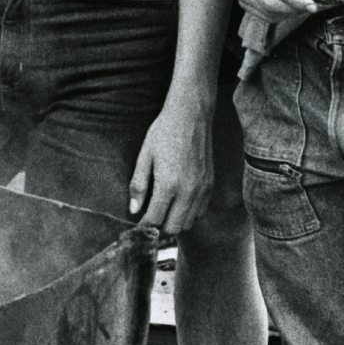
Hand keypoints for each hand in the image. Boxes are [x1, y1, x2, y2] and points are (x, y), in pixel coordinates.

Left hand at [128, 98, 212, 234]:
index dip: (144, 228)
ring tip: (164, 214)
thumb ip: (138, 185)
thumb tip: (133, 209)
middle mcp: (188, 191)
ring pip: (189, 223)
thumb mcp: (145, 156)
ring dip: (175, 223)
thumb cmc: (164, 132)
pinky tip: (179, 204)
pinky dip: (190, 214)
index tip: (137, 228)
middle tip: (150, 223)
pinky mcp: (210, 184)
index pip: (155, 219)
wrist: (191, 115)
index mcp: (168, 185)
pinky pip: (201, 211)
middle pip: (174, 228)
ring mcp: (202, 189)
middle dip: (160, 230)